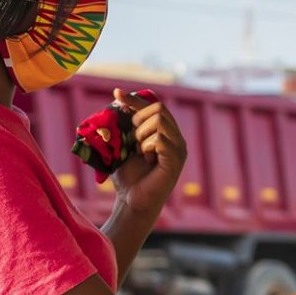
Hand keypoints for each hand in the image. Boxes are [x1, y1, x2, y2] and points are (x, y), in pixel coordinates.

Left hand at [110, 89, 186, 217]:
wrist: (131, 200)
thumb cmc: (128, 175)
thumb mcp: (124, 143)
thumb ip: (125, 123)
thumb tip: (118, 96)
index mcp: (167, 133)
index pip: (154, 106)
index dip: (135, 99)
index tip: (116, 93)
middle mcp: (177, 139)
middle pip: (159, 108)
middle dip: (139, 119)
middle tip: (132, 139)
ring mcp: (179, 149)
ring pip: (159, 121)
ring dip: (142, 134)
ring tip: (139, 151)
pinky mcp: (176, 160)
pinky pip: (160, 139)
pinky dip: (147, 146)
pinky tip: (146, 159)